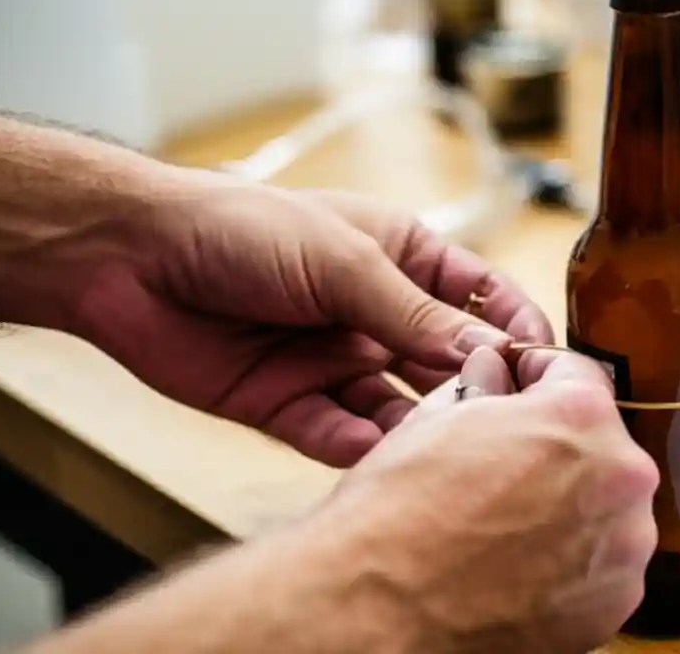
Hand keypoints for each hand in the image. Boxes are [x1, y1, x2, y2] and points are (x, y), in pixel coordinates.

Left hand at [74, 175, 552, 466]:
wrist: (131, 258)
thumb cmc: (241, 228)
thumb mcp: (345, 261)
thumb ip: (415, 313)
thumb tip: (489, 351)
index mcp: (399, 258)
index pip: (478, 296)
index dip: (513, 325)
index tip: (548, 360)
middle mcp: (374, 314)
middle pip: (445, 359)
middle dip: (474, 386)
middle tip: (502, 416)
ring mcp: (334, 360)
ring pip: (397, 406)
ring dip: (420, 426)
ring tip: (443, 444)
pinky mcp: (290, 404)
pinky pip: (338, 434)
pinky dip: (359, 445)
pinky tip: (376, 451)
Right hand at [319, 347, 658, 652]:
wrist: (379, 612)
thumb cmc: (398, 514)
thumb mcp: (437, 420)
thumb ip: (486, 387)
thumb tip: (494, 371)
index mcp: (580, 415)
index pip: (576, 373)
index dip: (538, 376)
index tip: (519, 387)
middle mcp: (620, 477)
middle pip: (597, 444)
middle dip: (556, 447)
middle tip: (504, 466)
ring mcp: (624, 546)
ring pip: (605, 507)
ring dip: (569, 506)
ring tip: (509, 524)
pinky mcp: (616, 602)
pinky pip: (603, 565)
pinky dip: (572, 562)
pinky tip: (521, 567)